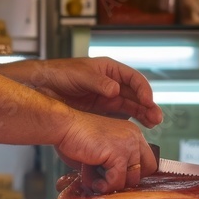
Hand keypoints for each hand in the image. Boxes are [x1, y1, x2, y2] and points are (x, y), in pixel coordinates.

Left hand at [4, 57, 161, 127]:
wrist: (43, 87)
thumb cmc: (60, 74)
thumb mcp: (79, 75)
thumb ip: (98, 83)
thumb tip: (115, 90)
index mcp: (110, 69)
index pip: (133, 79)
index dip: (143, 90)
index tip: (148, 102)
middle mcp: (112, 83)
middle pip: (136, 94)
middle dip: (148, 105)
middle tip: (156, 118)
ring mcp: (107, 97)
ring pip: (131, 105)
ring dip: (143, 114)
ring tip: (152, 125)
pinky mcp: (101, 109)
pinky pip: (120, 115)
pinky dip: (130, 121)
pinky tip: (137, 129)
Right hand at [54, 113, 157, 193]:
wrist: (64, 126)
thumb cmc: (76, 138)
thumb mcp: (103, 150)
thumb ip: (115, 164)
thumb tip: (122, 186)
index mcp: (132, 133)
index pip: (148, 160)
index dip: (133, 172)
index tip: (116, 178)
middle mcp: (135, 137)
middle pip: (147, 169)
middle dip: (127, 179)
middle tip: (108, 180)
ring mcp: (129, 144)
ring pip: (132, 179)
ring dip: (114, 184)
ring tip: (96, 180)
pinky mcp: (118, 153)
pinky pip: (117, 181)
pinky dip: (105, 186)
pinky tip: (94, 181)